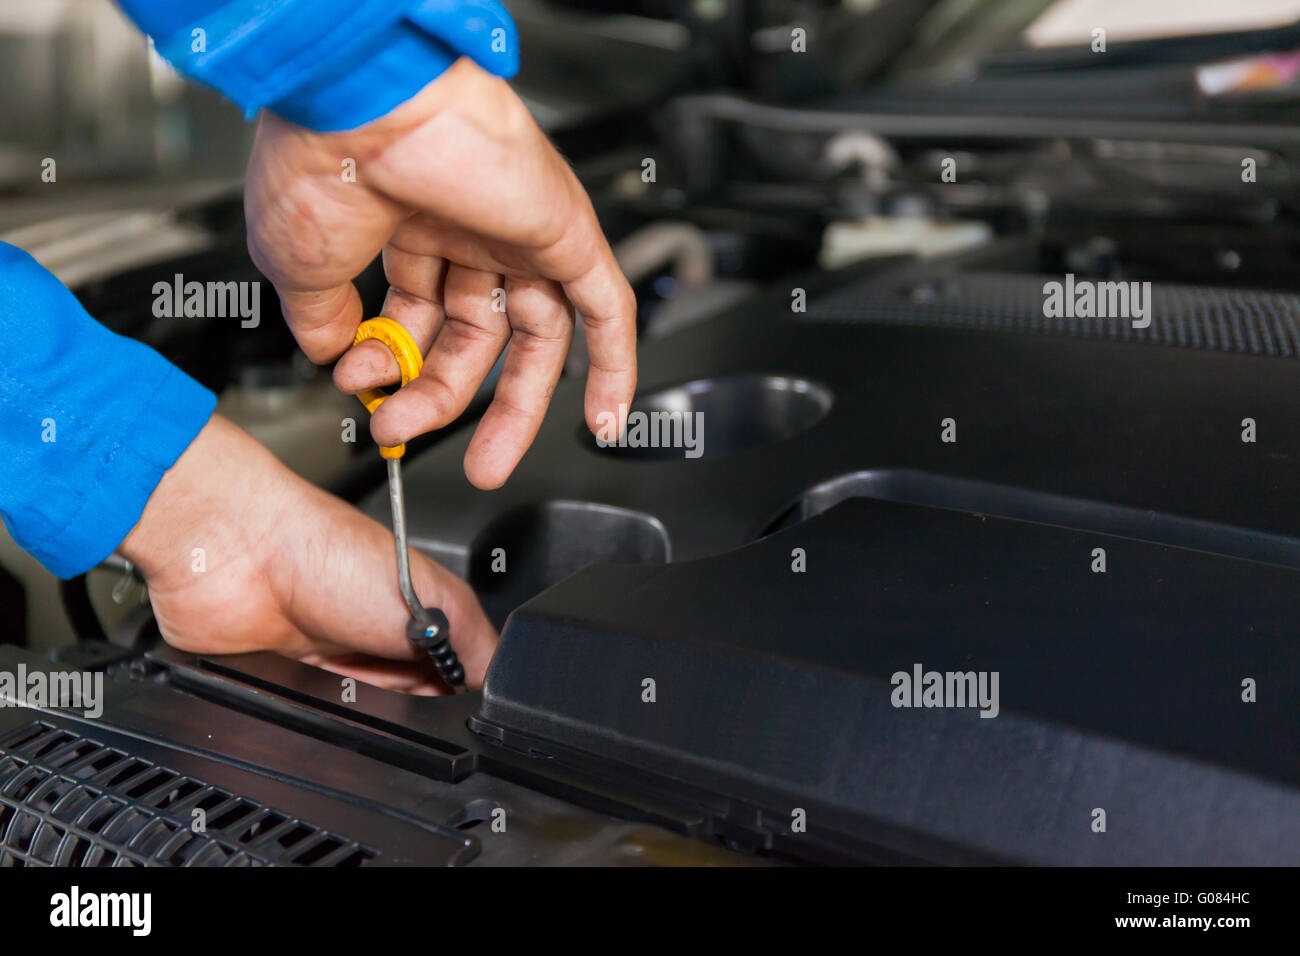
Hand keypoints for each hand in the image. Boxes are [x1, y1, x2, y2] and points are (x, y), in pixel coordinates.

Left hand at [121, 415, 496, 692]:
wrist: (234, 556)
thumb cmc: (328, 550)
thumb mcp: (439, 602)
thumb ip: (481, 650)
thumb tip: (505, 687)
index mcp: (430, 612)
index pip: (466, 675)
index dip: (468, 696)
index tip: (465, 704)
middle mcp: (388, 636)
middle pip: (422, 701)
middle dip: (421, 704)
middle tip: (411, 686)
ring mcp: (343, 659)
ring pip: (376, 716)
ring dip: (374, 709)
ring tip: (363, 679)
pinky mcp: (299, 680)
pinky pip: (326, 720)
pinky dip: (331, 716)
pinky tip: (331, 694)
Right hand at [244, 58, 636, 489]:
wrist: (360, 101)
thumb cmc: (320, 160)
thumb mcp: (300, 266)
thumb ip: (324, 320)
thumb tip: (334, 357)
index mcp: (407, 222)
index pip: (417, 315)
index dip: (393, 368)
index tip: (365, 395)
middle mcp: (467, 225)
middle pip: (474, 336)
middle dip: (440, 399)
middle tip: (409, 437)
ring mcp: (519, 230)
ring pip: (536, 335)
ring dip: (510, 408)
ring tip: (484, 463)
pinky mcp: (566, 230)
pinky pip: (606, 309)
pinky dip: (613, 366)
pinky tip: (605, 419)